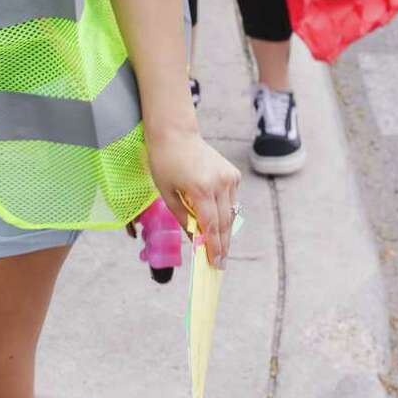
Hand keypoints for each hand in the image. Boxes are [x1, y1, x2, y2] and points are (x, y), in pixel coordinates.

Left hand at [146, 126, 241, 266]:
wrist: (175, 133)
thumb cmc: (163, 161)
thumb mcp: (166, 192)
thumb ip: (183, 217)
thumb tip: (196, 240)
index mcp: (200, 189)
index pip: (211, 226)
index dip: (214, 247)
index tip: (215, 264)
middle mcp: (220, 184)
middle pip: (224, 222)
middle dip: (222, 244)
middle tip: (220, 263)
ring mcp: (229, 178)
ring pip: (231, 212)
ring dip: (224, 230)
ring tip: (220, 248)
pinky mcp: (233, 174)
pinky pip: (230, 199)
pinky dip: (224, 210)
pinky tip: (214, 214)